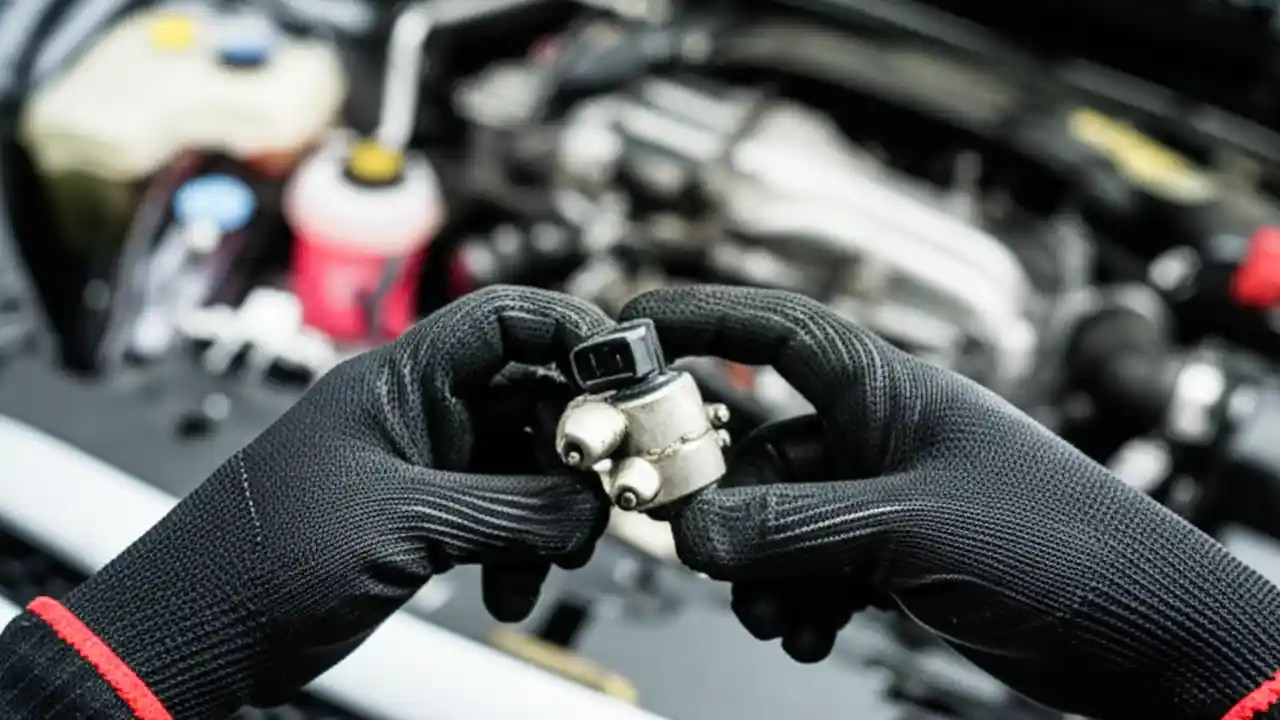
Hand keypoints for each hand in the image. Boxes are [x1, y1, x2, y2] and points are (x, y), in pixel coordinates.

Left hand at [62, 287, 612, 717]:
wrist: (200, 636)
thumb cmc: (262, 557)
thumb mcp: (409, 524)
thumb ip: (516, 509)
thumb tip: (593, 505)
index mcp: (401, 379)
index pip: (505, 319)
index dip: (572, 333)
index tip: (625, 373)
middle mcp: (420, 414)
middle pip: (532, 399)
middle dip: (575, 448)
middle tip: (603, 493)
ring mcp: (424, 469)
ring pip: (526, 467)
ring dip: (553, 515)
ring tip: (553, 561)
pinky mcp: (425, 521)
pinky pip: (504, 518)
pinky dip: (523, 551)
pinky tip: (512, 591)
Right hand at [621, 285, 1279, 719]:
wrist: (1141, 631)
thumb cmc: (1056, 544)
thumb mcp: (905, 529)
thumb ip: (789, 526)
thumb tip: (690, 531)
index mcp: (886, 389)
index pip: (774, 333)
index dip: (697, 321)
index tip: (627, 333)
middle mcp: (876, 435)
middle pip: (756, 445)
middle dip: (720, 500)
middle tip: (693, 542)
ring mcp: (881, 498)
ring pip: (774, 519)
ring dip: (757, 567)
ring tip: (774, 610)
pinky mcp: (890, 555)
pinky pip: (807, 566)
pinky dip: (793, 598)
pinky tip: (808, 632)